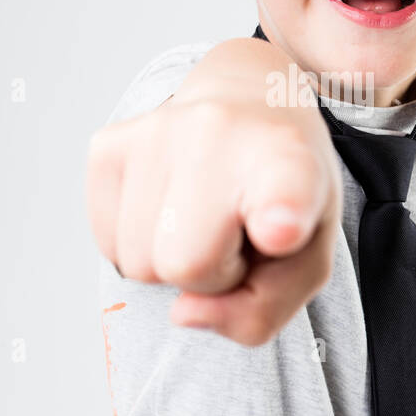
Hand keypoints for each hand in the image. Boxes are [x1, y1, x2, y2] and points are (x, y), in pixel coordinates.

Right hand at [86, 40, 342, 346]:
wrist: (249, 101)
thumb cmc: (283, 194)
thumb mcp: (307, 259)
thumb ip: (262, 310)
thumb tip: (181, 314)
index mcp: (290, 162)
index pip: (283, 197)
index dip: (280, 220)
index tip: (282, 229)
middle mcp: (219, 133)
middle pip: (186, 266)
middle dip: (209, 273)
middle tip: (234, 230)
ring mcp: (155, 131)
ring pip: (138, 265)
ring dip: (171, 257)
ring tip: (204, 213)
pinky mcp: (108, 144)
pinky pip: (109, 245)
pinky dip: (139, 242)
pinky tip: (171, 202)